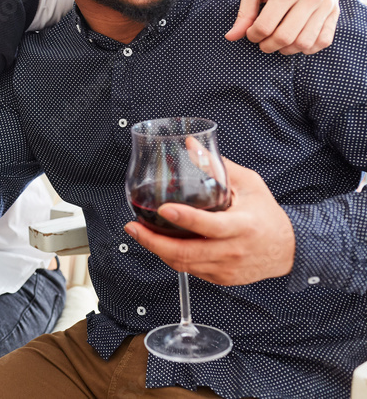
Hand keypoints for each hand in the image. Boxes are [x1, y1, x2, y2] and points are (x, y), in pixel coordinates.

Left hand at [125, 156, 294, 284]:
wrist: (289, 250)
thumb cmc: (267, 214)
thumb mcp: (248, 184)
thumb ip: (216, 165)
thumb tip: (190, 144)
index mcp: (244, 226)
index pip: (210, 226)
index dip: (185, 219)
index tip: (163, 209)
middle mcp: (234, 251)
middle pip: (188, 253)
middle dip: (154, 241)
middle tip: (134, 227)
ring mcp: (227, 268)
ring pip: (184, 264)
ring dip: (157, 250)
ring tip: (140, 233)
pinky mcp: (221, 278)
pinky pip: (190, 270)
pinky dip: (172, 258)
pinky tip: (160, 244)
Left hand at [225, 0, 338, 54]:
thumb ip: (243, 13)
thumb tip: (231, 37)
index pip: (265, 27)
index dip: (253, 36)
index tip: (250, 33)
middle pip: (286, 37)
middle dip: (268, 46)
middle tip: (262, 42)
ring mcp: (326, 3)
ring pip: (305, 42)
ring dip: (287, 49)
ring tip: (277, 42)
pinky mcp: (335, 9)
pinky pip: (324, 40)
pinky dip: (308, 47)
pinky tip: (296, 41)